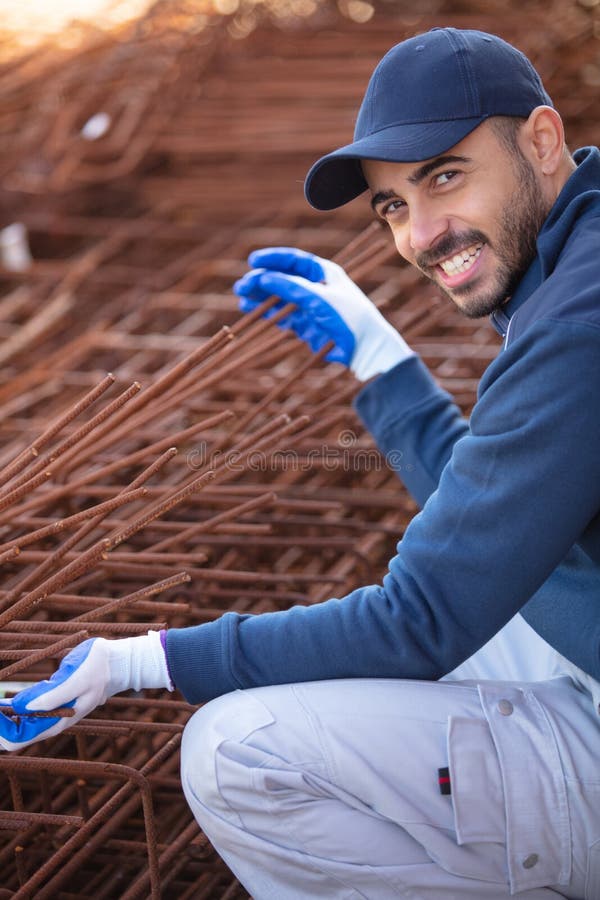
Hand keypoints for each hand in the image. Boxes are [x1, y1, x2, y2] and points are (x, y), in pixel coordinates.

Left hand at [0, 631, 171, 750]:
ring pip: (18, 726)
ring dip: (3, 719)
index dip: (0, 729)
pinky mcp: (52, 703)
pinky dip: (11, 710)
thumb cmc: (99, 668)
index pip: (18, 739)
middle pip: (14, 737)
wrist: (117, 664)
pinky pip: (26, 714)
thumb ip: (52, 695)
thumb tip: (21, 708)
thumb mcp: (77, 679)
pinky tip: (3, 701)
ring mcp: (52, 714)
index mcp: (58, 721)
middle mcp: (52, 722)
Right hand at [234, 247, 413, 380]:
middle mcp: (315, 286)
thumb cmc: (348, 316)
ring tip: (242, 299)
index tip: (253, 262)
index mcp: (324, 272)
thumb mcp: (318, 298)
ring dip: (261, 297)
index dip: (272, 259)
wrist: (365, 348)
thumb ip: (290, 287)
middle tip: (242, 286)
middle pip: (283, 279)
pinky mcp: (306, 325)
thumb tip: (263, 277)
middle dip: (262, 281)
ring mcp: (310, 306)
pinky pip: (283, 315)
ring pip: (280, 298)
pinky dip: (268, 312)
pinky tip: (252, 310)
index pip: (293, 260)